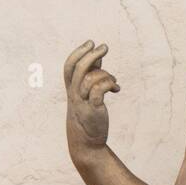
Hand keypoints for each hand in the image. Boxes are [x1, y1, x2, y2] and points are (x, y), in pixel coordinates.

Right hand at [64, 40, 120, 160]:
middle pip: (78, 69)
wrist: (87, 142)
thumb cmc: (88, 115)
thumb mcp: (87, 93)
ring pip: (90, 78)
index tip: (91, 42)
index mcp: (71, 88)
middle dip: (92, 55)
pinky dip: (109, 85)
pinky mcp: (93, 110)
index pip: (69, 66)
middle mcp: (74, 94)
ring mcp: (82, 102)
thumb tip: (98, 54)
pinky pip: (99, 90)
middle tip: (105, 47)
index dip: (78, 52)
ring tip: (114, 81)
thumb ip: (92, 74)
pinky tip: (116, 89)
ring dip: (106, 74)